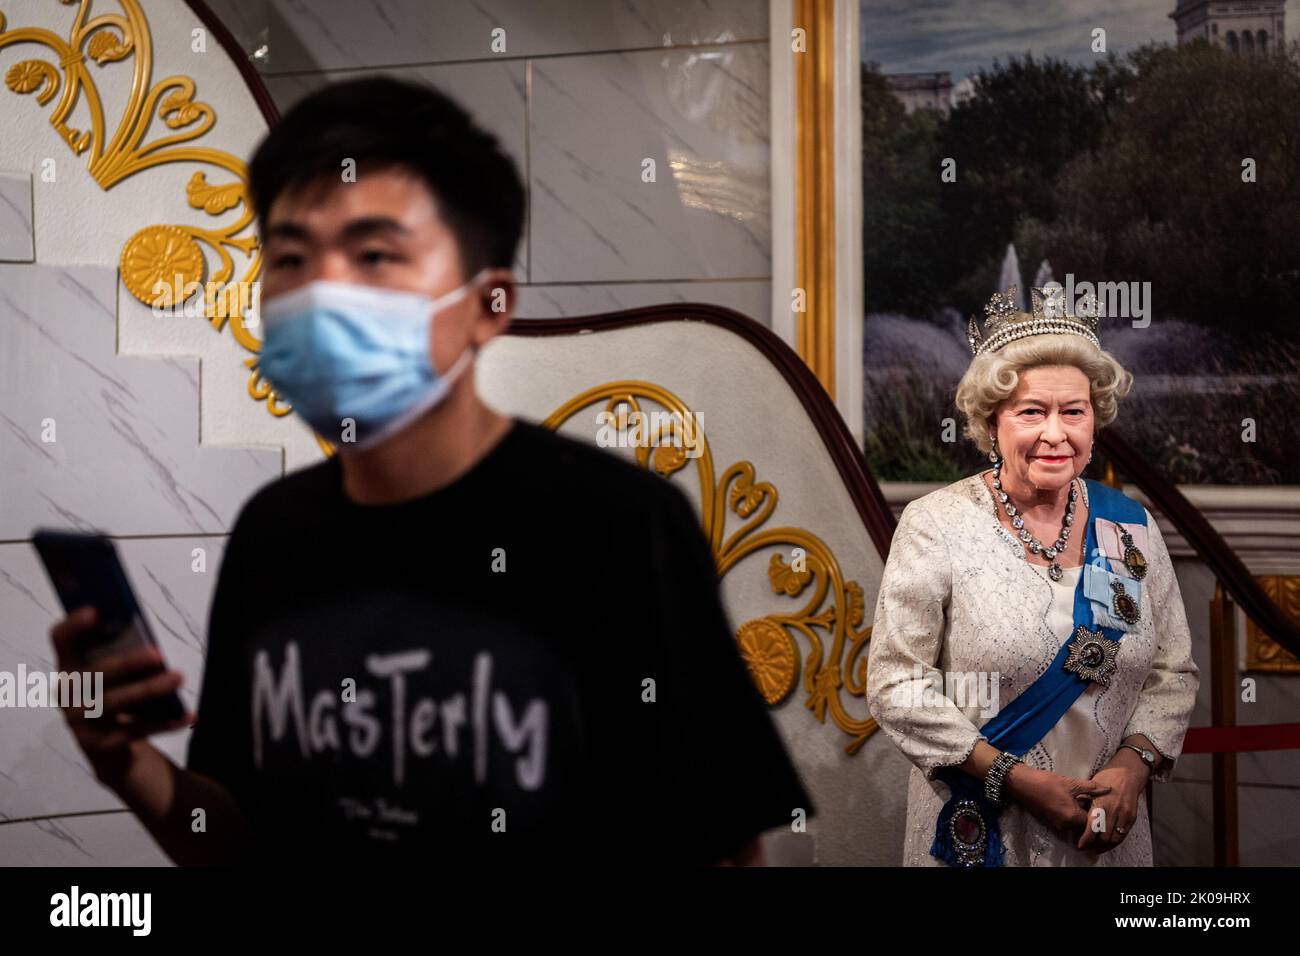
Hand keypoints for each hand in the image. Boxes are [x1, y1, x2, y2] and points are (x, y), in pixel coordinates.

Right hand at [50, 606, 194, 788]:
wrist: (107, 746)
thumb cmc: (114, 692)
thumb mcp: (112, 672)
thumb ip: (120, 652)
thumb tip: (150, 640)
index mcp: (69, 665)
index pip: (61, 640)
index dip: (74, 625)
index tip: (95, 611)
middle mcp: (68, 692)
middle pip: (95, 674)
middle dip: (127, 663)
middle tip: (158, 653)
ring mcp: (79, 720)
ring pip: (115, 703)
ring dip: (149, 689)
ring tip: (179, 677)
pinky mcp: (98, 744)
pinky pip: (135, 731)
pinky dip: (165, 722)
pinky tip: (188, 714)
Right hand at [1005, 764, 1111, 837]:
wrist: (1022, 784)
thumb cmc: (1047, 782)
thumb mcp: (1071, 783)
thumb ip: (1091, 788)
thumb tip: (1108, 789)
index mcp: (1073, 817)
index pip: (1093, 822)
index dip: (1099, 813)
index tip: (1101, 803)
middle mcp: (1066, 825)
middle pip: (1084, 825)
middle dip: (1090, 814)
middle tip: (1093, 801)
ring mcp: (1057, 825)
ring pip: (1075, 823)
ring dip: (1080, 814)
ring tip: (1083, 799)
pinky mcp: (1050, 822)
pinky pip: (1066, 821)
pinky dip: (1071, 814)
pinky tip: (1071, 801)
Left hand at [1077, 762, 1146, 852]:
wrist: (1128, 773)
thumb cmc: (1107, 777)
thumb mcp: (1092, 787)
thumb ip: (1085, 801)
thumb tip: (1075, 813)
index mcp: (1101, 803)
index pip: (1093, 827)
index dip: (1086, 839)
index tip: (1080, 845)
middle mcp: (1113, 811)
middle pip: (1104, 836)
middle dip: (1094, 845)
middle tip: (1087, 848)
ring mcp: (1124, 814)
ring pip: (1114, 838)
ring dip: (1105, 846)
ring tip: (1096, 848)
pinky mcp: (1132, 817)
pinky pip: (1123, 834)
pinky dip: (1115, 841)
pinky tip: (1108, 843)